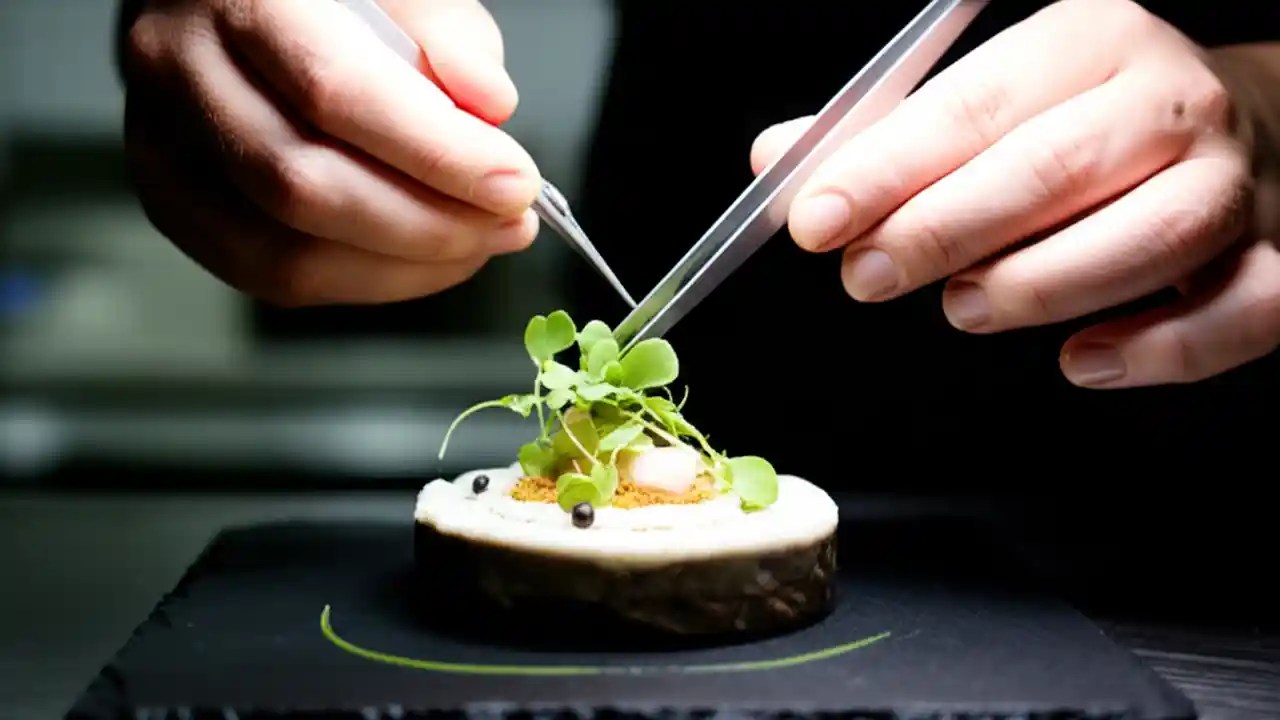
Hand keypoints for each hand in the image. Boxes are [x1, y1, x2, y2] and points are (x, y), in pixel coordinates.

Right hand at [122, 0, 540, 305]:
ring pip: (283, 251)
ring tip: (477, 243)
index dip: (435, 153)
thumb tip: (488, 106)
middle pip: (302, 185)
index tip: (514, 182)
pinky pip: (268, 275)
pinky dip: (361, 282)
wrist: (238, 3)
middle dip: (429, 223)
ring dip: (403, 266)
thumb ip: (447, 33)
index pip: (334, 90)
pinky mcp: (172, 202)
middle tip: (508, 222)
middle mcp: (179, 67)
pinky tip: (419, 259)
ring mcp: (160, 143)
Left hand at [752, 0, 1278, 388]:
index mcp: (1088, 45)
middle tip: (869, 275)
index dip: (885, 168)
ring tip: (969, 307)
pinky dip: (1160, 347)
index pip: (972, 107)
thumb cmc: (1091, 120)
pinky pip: (1238, 311)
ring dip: (1043, 283)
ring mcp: (1234, 182)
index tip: (817, 218)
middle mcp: (1170, 102)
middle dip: (943, 228)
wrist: (1245, 125)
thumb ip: (887, 136)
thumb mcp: (994, 100)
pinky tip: (1086, 360)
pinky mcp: (1277, 258)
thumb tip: (779, 160)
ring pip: (1150, 236)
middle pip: (1054, 166)